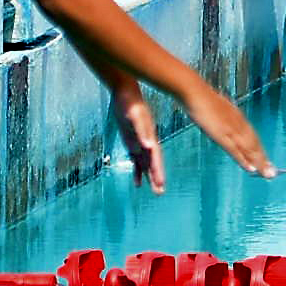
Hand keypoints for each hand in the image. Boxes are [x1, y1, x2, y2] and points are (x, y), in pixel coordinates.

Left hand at [106, 76, 165, 191]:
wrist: (125, 93)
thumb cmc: (130, 103)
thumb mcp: (135, 115)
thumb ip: (142, 130)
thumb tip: (148, 146)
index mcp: (150, 136)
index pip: (155, 157)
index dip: (158, 171)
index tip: (160, 184)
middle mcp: (147, 141)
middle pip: (153, 163)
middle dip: (156, 177)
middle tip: (160, 192)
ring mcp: (140, 142)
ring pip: (146, 164)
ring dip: (149, 177)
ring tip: (155, 191)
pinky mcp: (132, 141)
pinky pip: (136, 159)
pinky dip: (137, 171)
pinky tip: (137, 181)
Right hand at [180, 81, 275, 181]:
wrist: (194, 91)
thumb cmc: (202, 98)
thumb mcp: (216, 108)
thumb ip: (222, 117)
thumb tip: (222, 122)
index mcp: (237, 117)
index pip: (251, 137)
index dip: (259, 150)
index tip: (266, 161)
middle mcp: (238, 124)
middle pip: (254, 144)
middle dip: (263, 159)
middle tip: (272, 173)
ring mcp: (230, 129)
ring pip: (248, 148)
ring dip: (259, 162)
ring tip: (267, 174)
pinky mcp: (221, 133)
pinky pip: (235, 149)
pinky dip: (243, 159)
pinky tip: (250, 168)